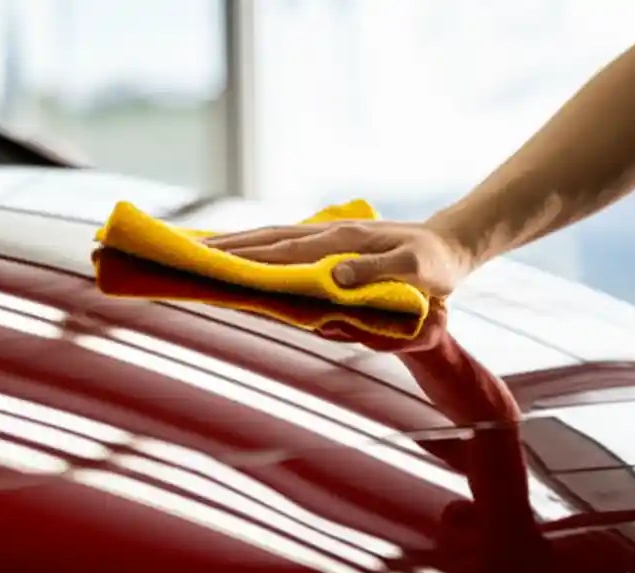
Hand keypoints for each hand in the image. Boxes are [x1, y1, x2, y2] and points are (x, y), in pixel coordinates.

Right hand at [204, 220, 475, 296]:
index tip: (208, 261)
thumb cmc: (434, 264)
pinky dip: (258, 246)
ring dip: (235, 244)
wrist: (450, 244)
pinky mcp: (331, 243)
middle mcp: (327, 235)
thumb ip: (375, 273)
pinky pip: (285, 243)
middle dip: (224, 247)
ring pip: (271, 238)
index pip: (281, 251)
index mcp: (341, 242)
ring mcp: (328, 236)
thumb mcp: (414, 270)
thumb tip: (332, 276)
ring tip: (199, 249)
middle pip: (265, 240)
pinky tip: (243, 252)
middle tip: (183, 254)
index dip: (244, 257)